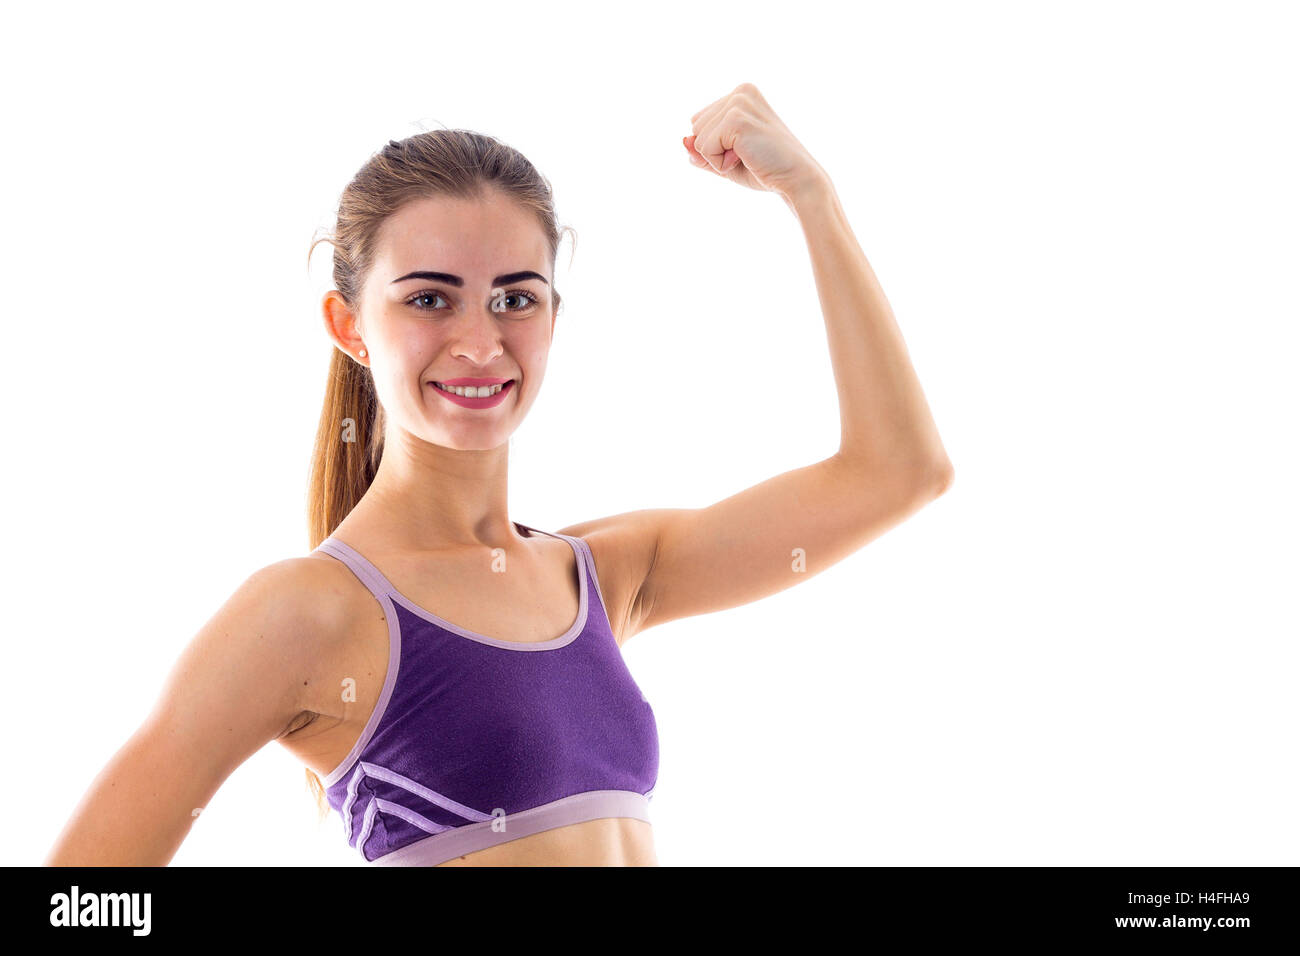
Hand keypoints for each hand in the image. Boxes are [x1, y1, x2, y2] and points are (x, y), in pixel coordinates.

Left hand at [683, 83, 825, 201]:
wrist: (797, 180)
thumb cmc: (766, 170)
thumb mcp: (727, 159)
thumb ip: (702, 150)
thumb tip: (684, 141)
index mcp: (742, 94)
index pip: (700, 122)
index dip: (716, 146)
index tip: (747, 149)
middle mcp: (741, 92)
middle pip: (696, 127)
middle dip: (715, 151)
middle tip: (749, 155)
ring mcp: (739, 102)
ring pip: (698, 139)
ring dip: (718, 158)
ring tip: (749, 156)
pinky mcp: (736, 118)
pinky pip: (704, 148)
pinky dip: (720, 163)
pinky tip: (746, 158)